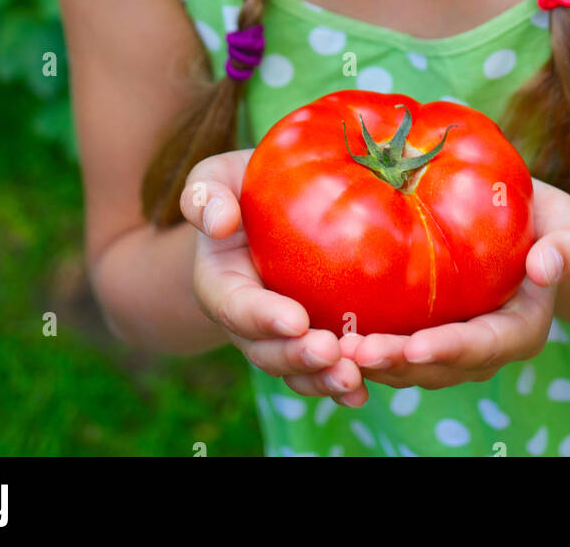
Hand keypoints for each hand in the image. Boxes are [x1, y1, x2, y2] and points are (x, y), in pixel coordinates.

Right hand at [181, 150, 369, 407]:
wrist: (268, 205)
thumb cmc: (242, 187)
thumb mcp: (216, 179)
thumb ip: (204, 196)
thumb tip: (219, 224)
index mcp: (220, 284)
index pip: (237, 307)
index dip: (263, 318)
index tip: (296, 320)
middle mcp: (246, 321)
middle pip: (265, 351)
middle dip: (296, 357)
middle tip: (329, 351)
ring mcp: (278, 337)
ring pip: (294, 371)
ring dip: (321, 381)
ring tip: (352, 379)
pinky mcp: (310, 340)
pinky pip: (321, 371)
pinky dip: (340, 386)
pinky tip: (364, 391)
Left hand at [287, 177, 569, 394]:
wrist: (517, 218)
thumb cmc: (540, 215)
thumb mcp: (564, 220)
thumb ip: (568, 244)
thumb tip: (546, 268)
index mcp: (518, 329)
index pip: (483, 347)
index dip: (450, 350)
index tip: (415, 345)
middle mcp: (480, 348)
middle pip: (436, 367)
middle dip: (397, 364)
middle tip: (355, 352)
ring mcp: (446, 344)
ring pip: (405, 366)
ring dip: (369, 363)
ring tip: (329, 348)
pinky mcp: (418, 330)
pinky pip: (388, 345)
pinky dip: (358, 345)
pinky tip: (321, 331)